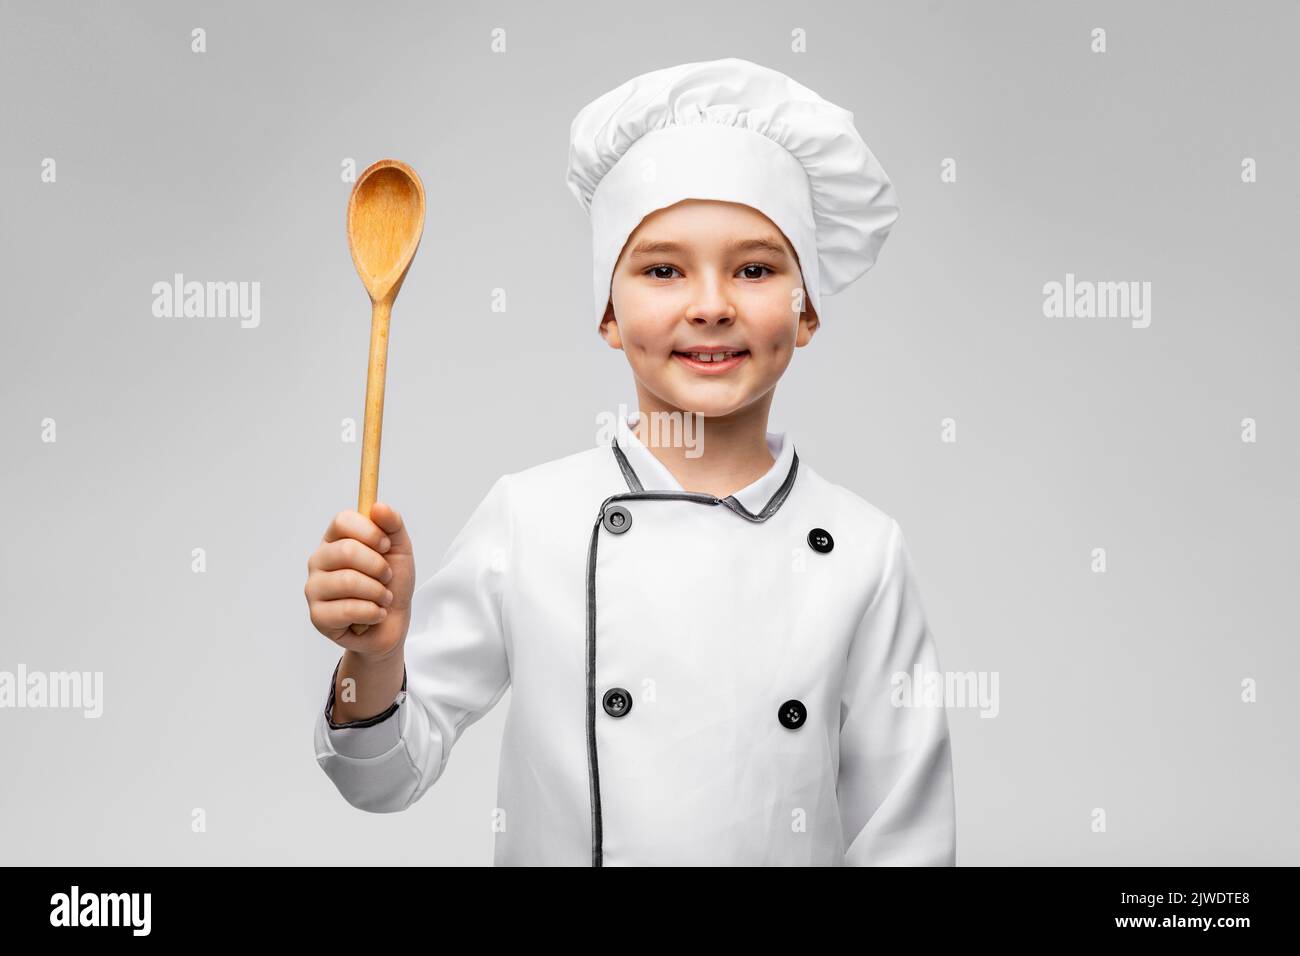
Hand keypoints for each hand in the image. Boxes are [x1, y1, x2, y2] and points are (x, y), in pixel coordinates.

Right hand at [305, 502, 414, 660]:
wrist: (393, 623)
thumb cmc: (391, 583)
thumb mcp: (399, 549)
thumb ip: (392, 524)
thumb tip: (378, 507)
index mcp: (335, 540)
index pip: (342, 521)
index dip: (370, 532)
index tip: (386, 546)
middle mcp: (319, 561)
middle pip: (347, 551)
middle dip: (379, 566)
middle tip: (387, 577)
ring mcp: (314, 589)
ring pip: (348, 581)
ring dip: (378, 592)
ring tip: (383, 598)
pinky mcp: (318, 617)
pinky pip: (348, 609)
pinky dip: (373, 612)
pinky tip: (376, 614)